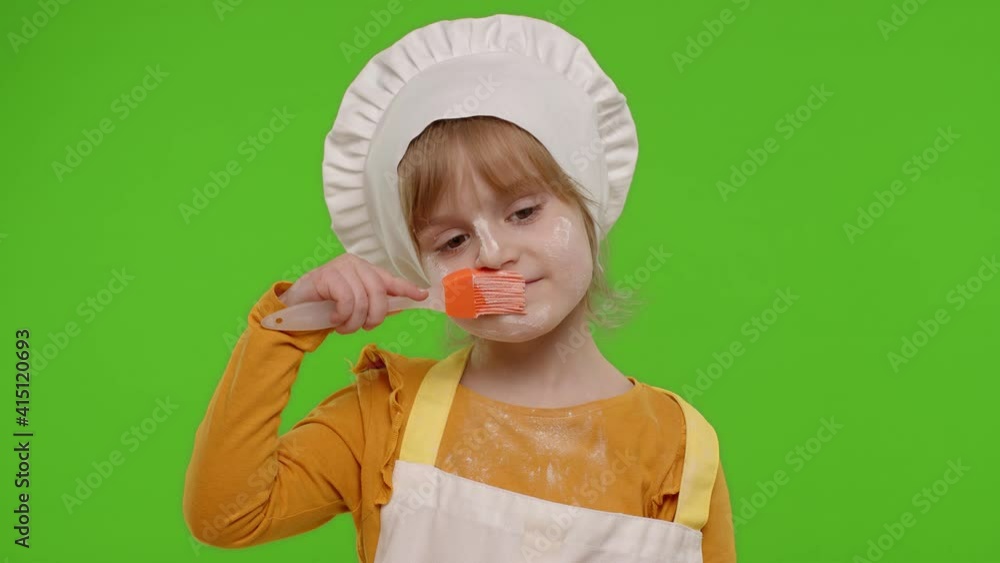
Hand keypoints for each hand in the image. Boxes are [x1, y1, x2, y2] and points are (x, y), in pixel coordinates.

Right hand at [278, 254, 428, 333]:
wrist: (293, 309)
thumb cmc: (325, 307)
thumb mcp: (354, 308)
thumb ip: (374, 305)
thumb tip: (400, 307)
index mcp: (365, 271)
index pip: (390, 279)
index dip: (407, 288)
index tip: (422, 295)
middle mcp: (355, 264)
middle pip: (379, 293)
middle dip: (374, 317)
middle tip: (361, 327)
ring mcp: (341, 267)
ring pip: (362, 300)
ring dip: (353, 322)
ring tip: (342, 326)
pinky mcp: (328, 274)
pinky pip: (347, 300)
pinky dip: (342, 316)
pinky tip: (333, 318)